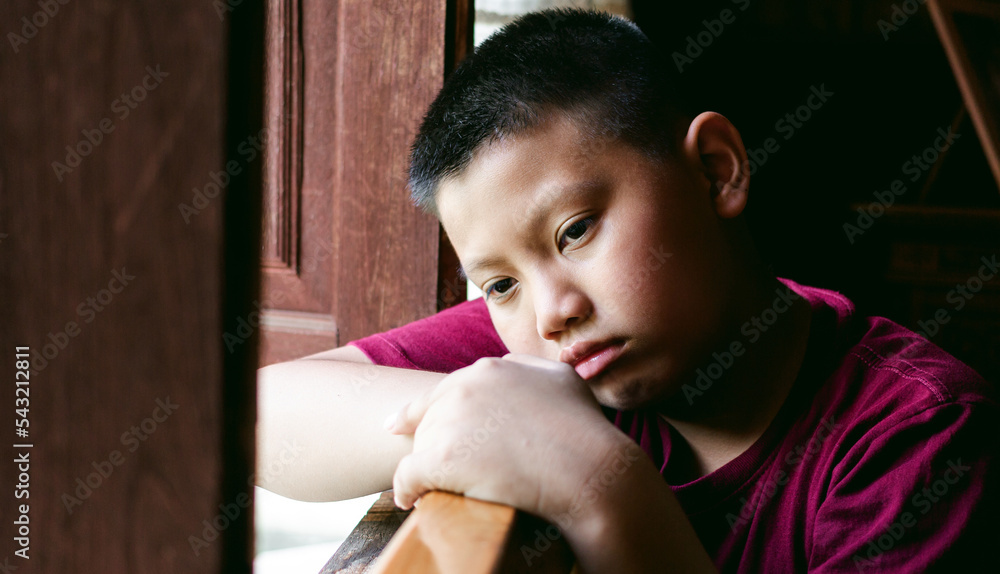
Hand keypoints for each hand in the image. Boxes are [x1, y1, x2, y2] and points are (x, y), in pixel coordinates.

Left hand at [385, 354, 621, 521]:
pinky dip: (406, 489)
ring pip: (419, 446)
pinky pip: (408, 475)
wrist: (589, 470)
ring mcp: (452, 423)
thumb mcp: (561, 378)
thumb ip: (528, 365)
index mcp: (488, 370)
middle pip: (429, 419)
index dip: (418, 411)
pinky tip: (410, 500)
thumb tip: (507, 363)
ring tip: (427, 487)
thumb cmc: (583, 429)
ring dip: (422, 467)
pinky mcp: (444, 460)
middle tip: (433, 468)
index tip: (398, 424)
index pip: (442, 391)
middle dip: (429, 443)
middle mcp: (464, 389)